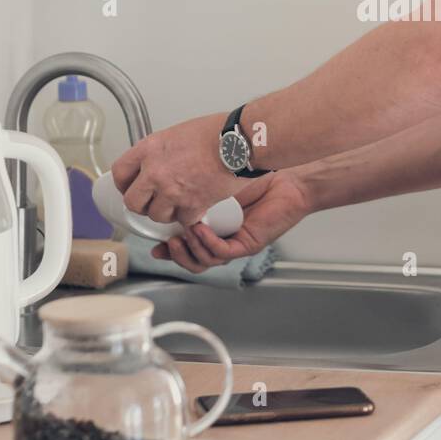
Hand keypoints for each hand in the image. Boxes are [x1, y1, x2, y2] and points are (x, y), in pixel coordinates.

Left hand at [111, 112, 234, 227]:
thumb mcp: (178, 133)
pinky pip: (182, 220)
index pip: (119, 172)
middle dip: (143, 204)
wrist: (240, 143)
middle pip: (133, 202)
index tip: (131, 187)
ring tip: (179, 203)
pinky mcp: (192, 206)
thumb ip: (161, 151)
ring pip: (156, 215)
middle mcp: (155, 172)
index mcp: (149, 149)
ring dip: (167, 212)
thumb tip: (157, 163)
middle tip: (153, 201)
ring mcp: (172, 191)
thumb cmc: (217, 132)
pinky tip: (197, 206)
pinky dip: (190, 217)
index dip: (124, 184)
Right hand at [151, 169, 312, 273]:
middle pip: (191, 261)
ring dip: (190, 250)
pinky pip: (222, 252)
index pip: (184, 246)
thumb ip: (191, 186)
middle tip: (168, 241)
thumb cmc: (254, 177)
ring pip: (204, 262)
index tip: (153, 244)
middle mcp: (221, 239)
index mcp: (211, 227)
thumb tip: (162, 183)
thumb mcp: (213, 180)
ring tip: (184, 233)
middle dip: (175, 255)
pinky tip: (201, 229)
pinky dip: (208, 243)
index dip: (167, 249)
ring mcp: (234, 244)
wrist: (287, 179)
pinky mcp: (247, 244)